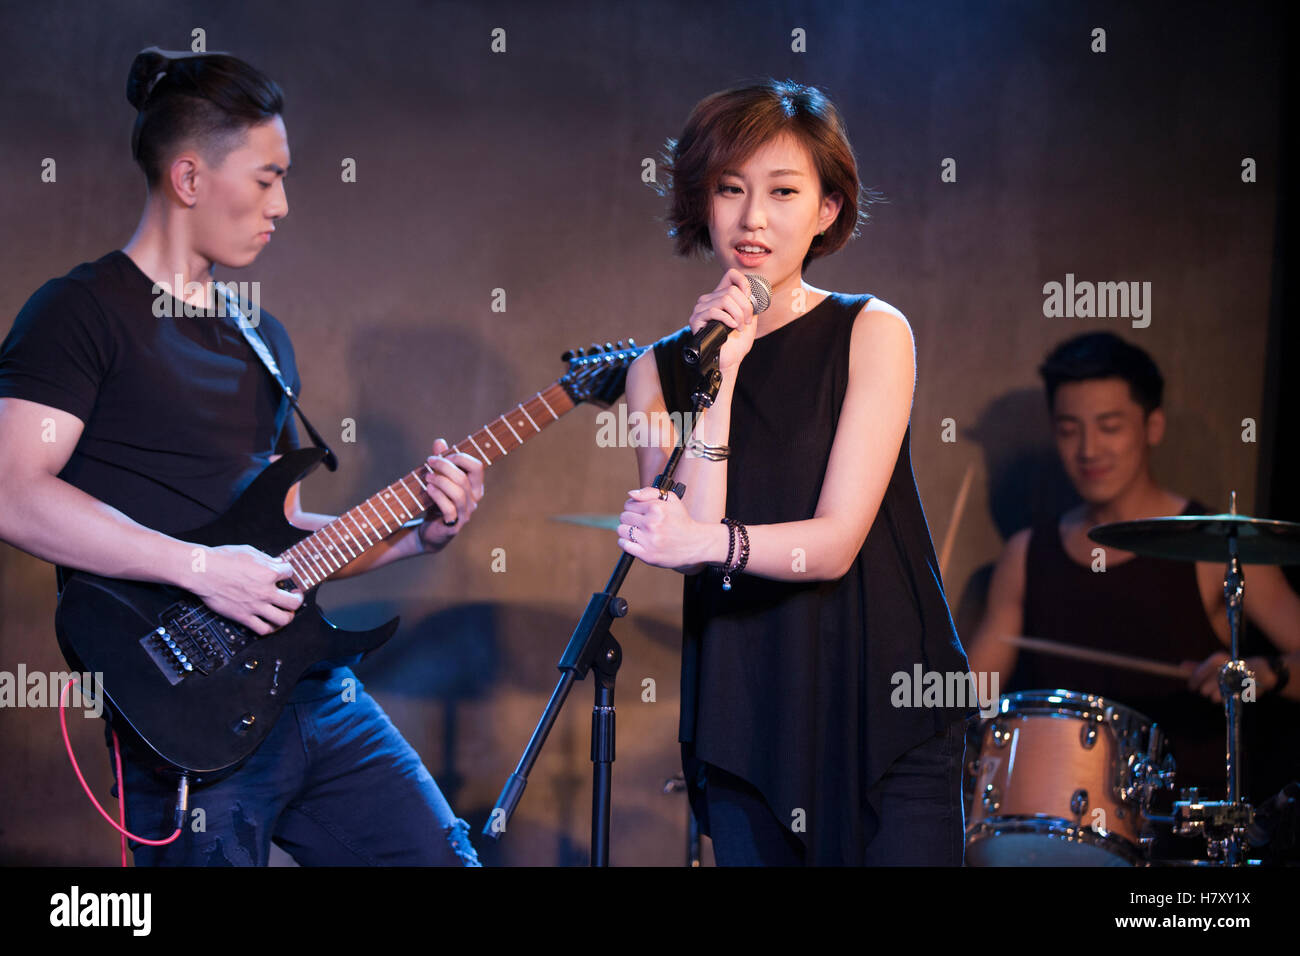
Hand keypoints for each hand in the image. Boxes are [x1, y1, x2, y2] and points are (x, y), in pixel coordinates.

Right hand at [186, 544, 302, 635]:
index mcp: (268, 573)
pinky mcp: (243, 616)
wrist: (201, 571)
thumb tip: (278, 563)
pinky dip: (269, 628)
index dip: (288, 572)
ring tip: (286, 612)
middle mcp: (265, 591)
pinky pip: (263, 629)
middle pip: (294, 602)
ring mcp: (255, 606)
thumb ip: (267, 559)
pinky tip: (269, 623)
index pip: (290, 573)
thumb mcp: (249, 552)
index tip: (284, 574)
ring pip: (283, 619)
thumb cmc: (222, 559)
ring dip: (288, 616)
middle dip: (297, 599)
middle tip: (294, 596)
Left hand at [416, 438, 483, 552]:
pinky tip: (428, 490)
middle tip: (429, 462)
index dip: (460, 458)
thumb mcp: (438, 479)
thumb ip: (440, 461)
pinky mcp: (454, 525)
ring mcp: (465, 513)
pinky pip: (449, 509)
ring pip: (458, 493)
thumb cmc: (437, 502)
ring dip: (440, 481)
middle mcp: (474, 499)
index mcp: (475, 486)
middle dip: (444, 466)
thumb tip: (440, 441)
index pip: (477, 467)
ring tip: (427, 477)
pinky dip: (438, 497)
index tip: (442, 455)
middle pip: (463, 478)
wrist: (430, 531)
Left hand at [616, 486, 713, 569]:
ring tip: (640, 532)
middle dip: (631, 518)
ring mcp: (649, 540)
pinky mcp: (647, 555)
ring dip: (628, 530)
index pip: (628, 504)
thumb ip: (649, 492)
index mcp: (656, 508)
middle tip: (642, 523)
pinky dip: (626, 542)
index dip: (634, 507)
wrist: (695, 544)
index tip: (642, 512)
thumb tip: (630, 494)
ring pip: (621, 530)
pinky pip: (624, 544)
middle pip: (623, 517)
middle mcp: (651, 524)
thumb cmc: (681, 520)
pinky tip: (637, 541)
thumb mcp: (671, 499)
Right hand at [689, 269, 757, 372]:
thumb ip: (749, 303)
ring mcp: (700, 309)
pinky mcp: (696, 320)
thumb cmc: (738, 342)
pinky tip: (732, 327)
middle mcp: (709, 300)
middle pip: (731, 290)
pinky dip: (727, 318)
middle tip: (746, 321)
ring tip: (740, 327)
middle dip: (745, 307)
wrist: (730, 360)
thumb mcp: (748, 318)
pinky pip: (714, 310)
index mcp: (720, 297)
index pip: (730, 275)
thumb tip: (753, 290)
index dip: (743, 282)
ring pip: (724, 299)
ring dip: (737, 314)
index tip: (750, 297)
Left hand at [1185, 651, 1275, 702]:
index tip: (1191, 686)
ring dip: (1216, 696)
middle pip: (1204, 688)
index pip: (1198, 674)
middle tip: (1210, 688)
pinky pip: (1226, 701)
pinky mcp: (1242, 692)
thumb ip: (1199, 665)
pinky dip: (1226, 699)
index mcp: (1218, 659)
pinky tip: (1230, 693)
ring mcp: (1234, 681)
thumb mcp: (1217, 663)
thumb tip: (1181, 666)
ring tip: (1223, 689)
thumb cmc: (1234, 666)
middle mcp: (1224, 669)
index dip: (1193, 681)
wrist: (1262, 671)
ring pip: (1214, 696)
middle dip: (1205, 690)